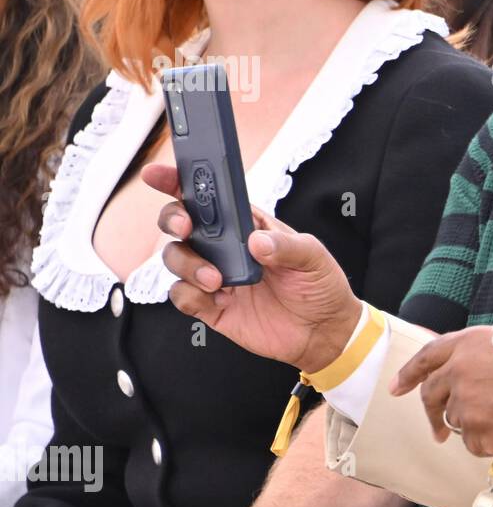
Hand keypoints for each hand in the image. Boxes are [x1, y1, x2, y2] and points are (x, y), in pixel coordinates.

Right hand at [145, 162, 360, 370]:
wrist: (322, 332)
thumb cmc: (320, 286)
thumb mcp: (313, 257)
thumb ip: (286, 246)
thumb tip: (255, 241)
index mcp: (248, 225)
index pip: (210, 196)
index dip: (179, 181)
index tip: (156, 174)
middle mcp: (225, 247)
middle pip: (180, 222)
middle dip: (174, 219)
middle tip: (187, 227)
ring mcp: (215, 275)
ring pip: (176, 258)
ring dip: (187, 264)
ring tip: (217, 279)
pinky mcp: (211, 306)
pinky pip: (181, 295)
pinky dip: (190, 296)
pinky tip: (217, 299)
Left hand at [391, 326, 492, 457]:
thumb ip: (482, 358)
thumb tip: (470, 379)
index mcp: (469, 343)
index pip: (427, 357)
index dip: (409, 374)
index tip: (397, 388)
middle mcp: (459, 370)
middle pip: (431, 396)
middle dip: (432, 415)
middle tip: (438, 431)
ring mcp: (465, 404)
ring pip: (457, 423)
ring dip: (477, 426)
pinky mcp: (475, 434)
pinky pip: (474, 444)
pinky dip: (490, 444)